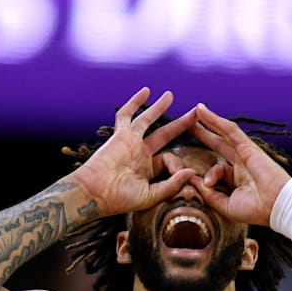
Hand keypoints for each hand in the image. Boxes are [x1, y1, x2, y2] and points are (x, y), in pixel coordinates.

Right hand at [68, 88, 198, 215]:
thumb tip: (190, 171)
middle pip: (165, 135)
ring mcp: (131, 143)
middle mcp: (141, 154)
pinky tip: (146, 90)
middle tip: (196, 113)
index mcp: (149, 171)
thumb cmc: (120, 199)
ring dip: (159, 107)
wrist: (95, 193)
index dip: (179, 166)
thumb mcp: (151, 196)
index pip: (170, 160)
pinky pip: (127, 115)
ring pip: (147, 120)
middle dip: (182, 124)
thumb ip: (171, 184)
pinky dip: (135, 102)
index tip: (184, 172)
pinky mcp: (121, 135)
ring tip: (170, 95)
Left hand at [189, 103, 291, 226]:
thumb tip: (192, 180)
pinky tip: (202, 111)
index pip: (216, 170)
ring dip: (208, 121)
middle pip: (219, 145)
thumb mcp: (224, 205)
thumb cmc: (254, 210)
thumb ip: (208, 193)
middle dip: (204, 135)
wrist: (274, 207)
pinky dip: (215, 120)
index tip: (188, 176)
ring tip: (195, 110)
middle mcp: (241, 163)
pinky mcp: (248, 146)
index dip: (203, 174)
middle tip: (189, 125)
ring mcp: (245, 153)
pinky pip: (229, 130)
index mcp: (237, 179)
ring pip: (223, 133)